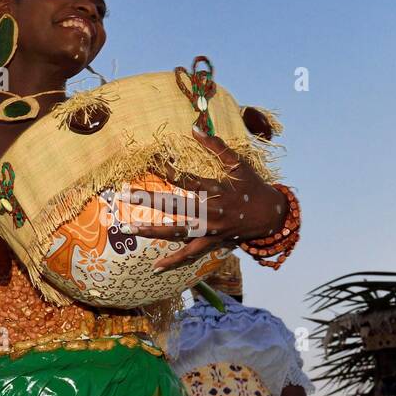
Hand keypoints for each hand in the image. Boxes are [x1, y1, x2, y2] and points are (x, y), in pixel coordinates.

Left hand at [131, 129, 286, 271]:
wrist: (271, 217)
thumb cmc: (253, 187)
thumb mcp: (239, 164)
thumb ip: (216, 146)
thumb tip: (195, 128)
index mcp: (217, 191)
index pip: (186, 180)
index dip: (167, 170)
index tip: (149, 163)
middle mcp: (211, 212)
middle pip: (174, 206)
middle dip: (147, 200)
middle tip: (124, 195)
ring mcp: (209, 230)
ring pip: (176, 232)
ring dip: (151, 231)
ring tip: (128, 228)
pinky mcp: (211, 243)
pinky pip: (189, 254)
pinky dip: (173, 261)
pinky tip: (155, 267)